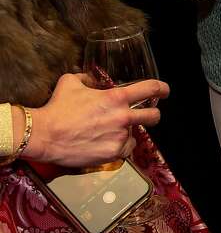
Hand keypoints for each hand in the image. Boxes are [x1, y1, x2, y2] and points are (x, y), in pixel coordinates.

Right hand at [24, 73, 168, 167]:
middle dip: (153, 115)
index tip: (165, 91)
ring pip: (136, 135)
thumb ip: (86, 78)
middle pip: (154, 116)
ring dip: (128, 133)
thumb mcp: (70, 83)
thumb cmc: (56, 109)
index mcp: (117, 98)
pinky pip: (125, 150)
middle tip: (146, 116)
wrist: (43, 135)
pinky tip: (107, 144)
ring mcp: (119, 136)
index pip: (150, 89)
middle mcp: (123, 117)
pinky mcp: (113, 154)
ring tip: (110, 133)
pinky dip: (120, 148)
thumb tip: (91, 79)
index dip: (162, 89)